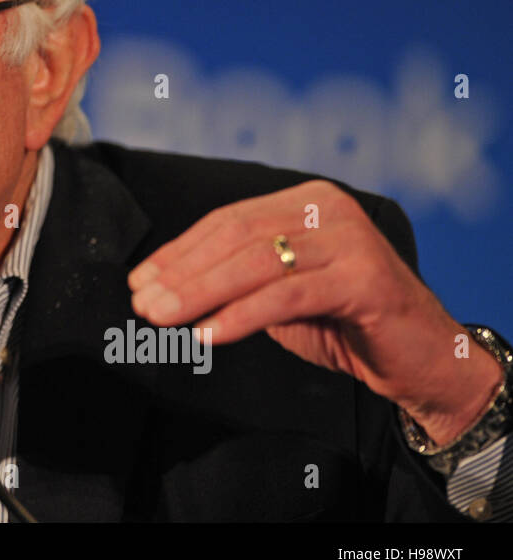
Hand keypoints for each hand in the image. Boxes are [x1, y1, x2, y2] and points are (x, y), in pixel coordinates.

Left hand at [127, 180, 502, 445]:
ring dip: (200, 293)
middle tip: (143, 303)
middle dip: (182, 272)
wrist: (420, 357)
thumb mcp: (281, 291)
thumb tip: (165, 286)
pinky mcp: (364, 278)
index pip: (225, 221)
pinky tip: (209, 334)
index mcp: (304, 201)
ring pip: (257, 262)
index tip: (140, 281)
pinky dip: (241, 315)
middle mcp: (327, 208)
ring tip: (163, 318)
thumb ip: (237, 278)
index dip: (178, 251)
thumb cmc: (344, 322)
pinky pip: (287, 295)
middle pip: (236, 237)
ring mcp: (349, 240)